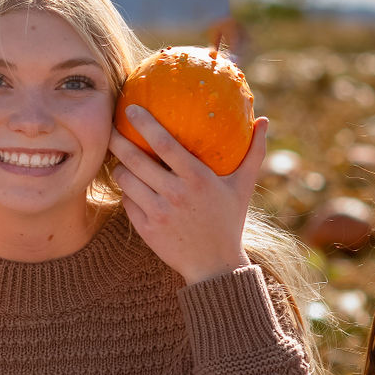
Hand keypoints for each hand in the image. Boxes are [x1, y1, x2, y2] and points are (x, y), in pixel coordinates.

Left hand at [108, 107, 264, 283]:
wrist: (215, 266)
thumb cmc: (229, 221)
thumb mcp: (243, 187)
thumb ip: (254, 152)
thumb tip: (264, 120)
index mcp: (197, 179)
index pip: (164, 144)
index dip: (145, 124)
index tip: (132, 108)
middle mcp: (175, 195)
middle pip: (135, 159)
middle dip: (118, 140)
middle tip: (110, 128)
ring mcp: (158, 213)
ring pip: (126, 180)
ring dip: (120, 167)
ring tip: (121, 159)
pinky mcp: (146, 230)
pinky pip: (127, 202)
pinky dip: (127, 192)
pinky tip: (131, 186)